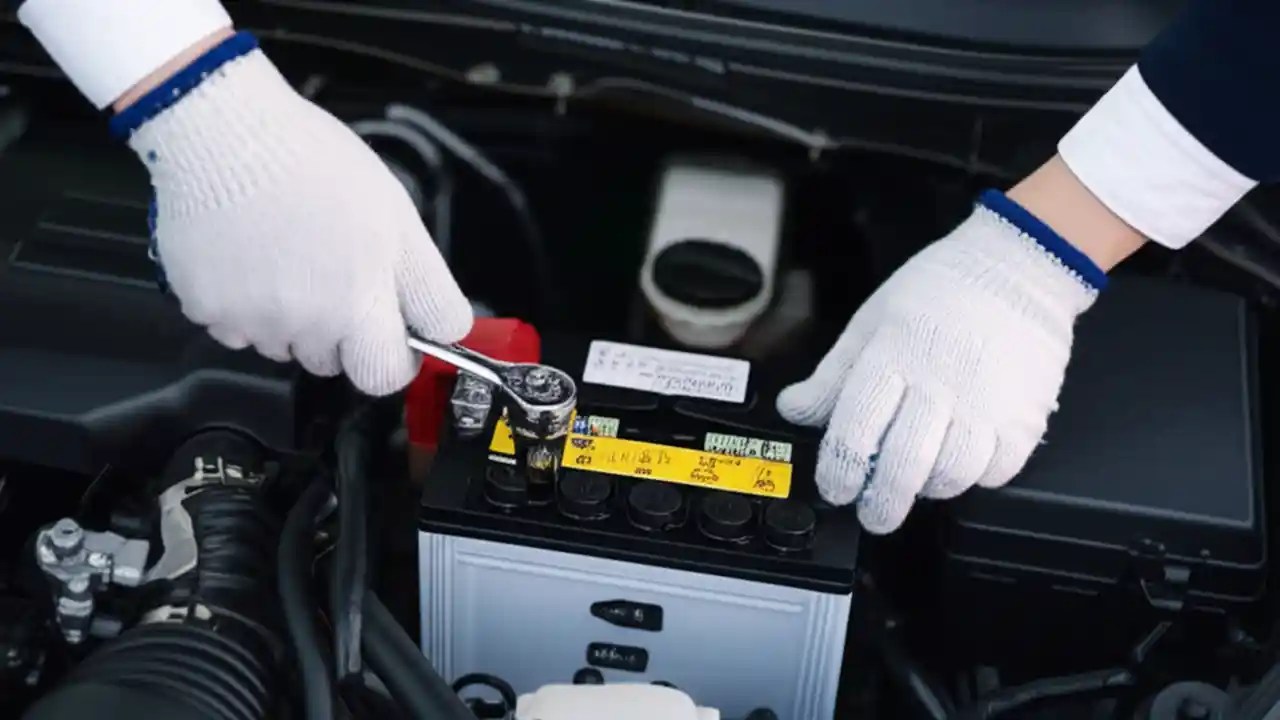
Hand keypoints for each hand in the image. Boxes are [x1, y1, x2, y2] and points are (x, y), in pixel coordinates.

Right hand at [123, 42, 471, 395]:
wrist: (224, 131)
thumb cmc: (314, 163)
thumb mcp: (397, 216)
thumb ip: (426, 285)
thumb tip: (443, 330)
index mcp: (362, 300)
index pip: (387, 375)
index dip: (394, 356)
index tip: (392, 334)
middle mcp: (311, 322)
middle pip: (335, 365)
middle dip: (343, 336)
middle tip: (333, 278)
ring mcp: (256, 320)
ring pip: (286, 347)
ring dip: (291, 319)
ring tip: (286, 254)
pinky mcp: (208, 310)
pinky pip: (236, 329)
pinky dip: (243, 304)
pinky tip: (247, 256)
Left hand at [777, 171, 1131, 533]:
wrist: (1017, 266)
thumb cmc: (940, 290)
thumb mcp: (871, 322)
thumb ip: (832, 375)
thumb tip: (794, 409)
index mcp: (891, 359)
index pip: (854, 432)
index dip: (838, 472)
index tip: (835, 489)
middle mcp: (937, 385)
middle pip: (901, 466)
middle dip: (880, 503)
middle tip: (873, 514)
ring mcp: (985, 403)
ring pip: (951, 475)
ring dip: (929, 490)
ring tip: (919, 484)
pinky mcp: (1025, 415)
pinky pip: (998, 470)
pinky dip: (978, 477)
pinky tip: (964, 463)